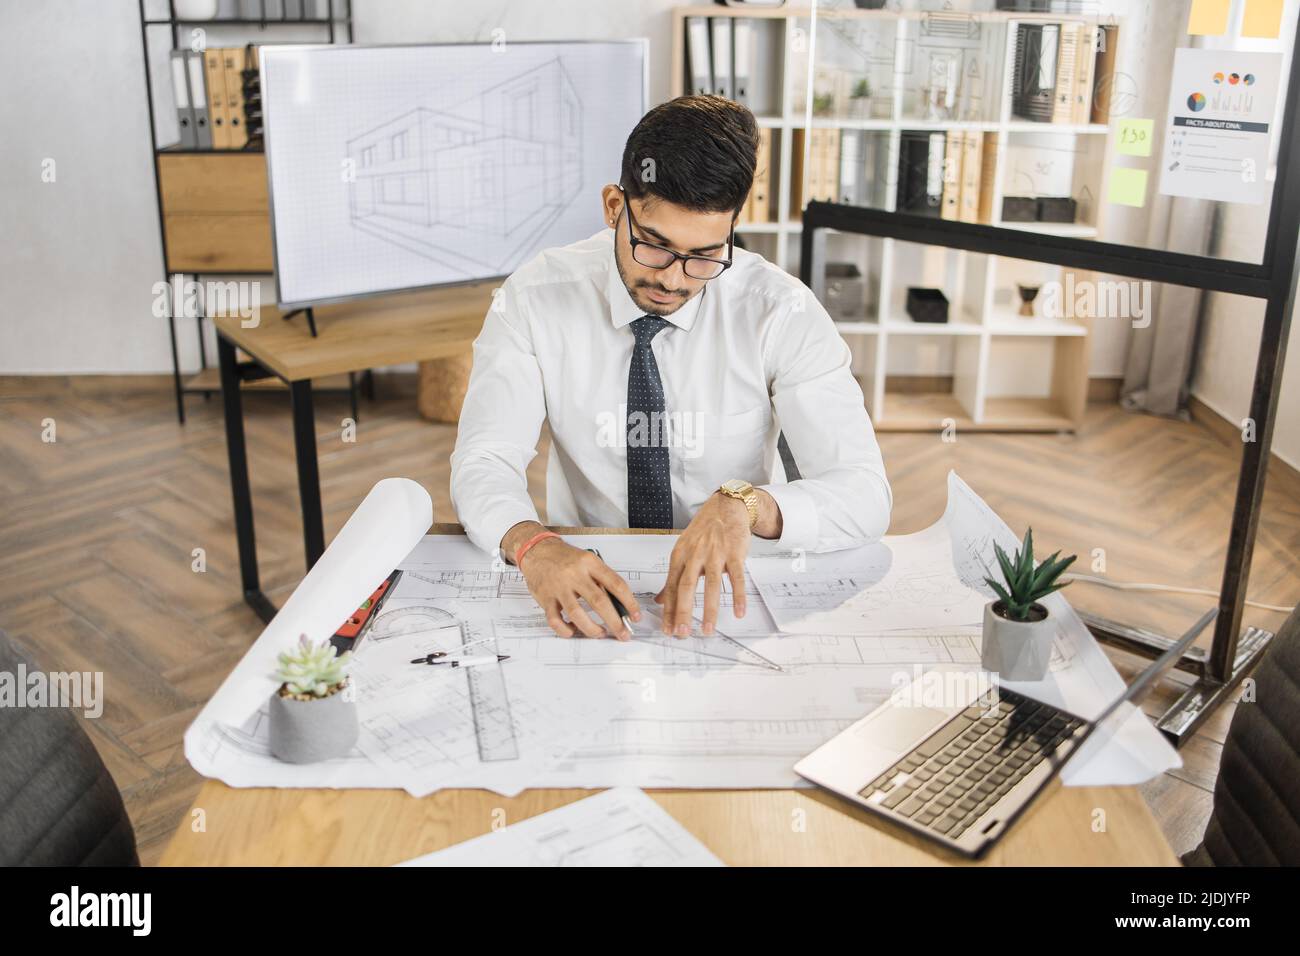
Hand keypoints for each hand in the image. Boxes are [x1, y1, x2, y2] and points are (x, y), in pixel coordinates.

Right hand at [516, 536, 640, 639]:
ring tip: (600, 633)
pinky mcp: (545, 598)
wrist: (536, 550)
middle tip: (623, 634)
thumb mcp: (587, 560)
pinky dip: (565, 630)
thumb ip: (600, 579)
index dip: (629, 602)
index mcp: (589, 563)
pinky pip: (555, 620)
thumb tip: (617, 605)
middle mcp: (574, 574)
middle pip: (599, 601)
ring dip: (591, 629)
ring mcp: (559, 587)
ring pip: (577, 613)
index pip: (615, 584)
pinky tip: (573, 631)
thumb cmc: (564, 557)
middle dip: (614, 622)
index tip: (635, 615)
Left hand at [655, 493, 749, 636]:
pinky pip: (737, 578)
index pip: (671, 587)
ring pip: (711, 585)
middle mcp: (696, 555)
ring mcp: (716, 554)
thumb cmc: (704, 531)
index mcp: (680, 556)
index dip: (668, 610)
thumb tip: (660, 600)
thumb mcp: (683, 550)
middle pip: (686, 587)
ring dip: (709, 610)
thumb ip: (673, 576)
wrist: (726, 508)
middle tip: (682, 632)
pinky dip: (738, 596)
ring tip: (707, 629)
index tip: (667, 629)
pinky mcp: (735, 554)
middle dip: (683, 612)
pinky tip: (739, 612)